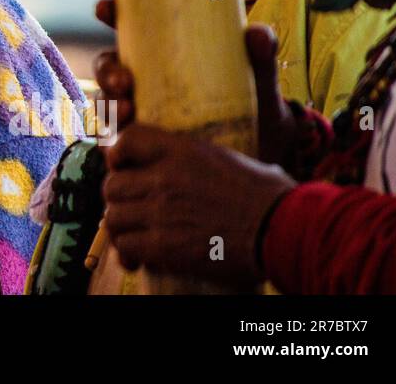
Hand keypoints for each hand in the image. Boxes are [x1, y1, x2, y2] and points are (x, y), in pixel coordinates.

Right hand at [91, 0, 295, 164]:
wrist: (263, 157)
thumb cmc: (255, 109)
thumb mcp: (259, 83)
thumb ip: (261, 58)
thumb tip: (258, 34)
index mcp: (164, 52)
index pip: (129, 27)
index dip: (110, 12)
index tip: (105, 8)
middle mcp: (143, 79)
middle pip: (107, 66)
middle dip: (107, 71)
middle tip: (124, 82)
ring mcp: (138, 110)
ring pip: (106, 101)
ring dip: (108, 105)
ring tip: (127, 114)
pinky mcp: (138, 144)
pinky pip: (113, 140)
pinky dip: (111, 139)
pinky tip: (123, 144)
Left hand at [102, 123, 294, 284]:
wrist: (283, 230)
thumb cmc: (268, 195)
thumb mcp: (227, 159)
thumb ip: (194, 157)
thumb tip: (183, 160)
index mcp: (181, 151)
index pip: (128, 140)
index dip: (117, 154)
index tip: (121, 166)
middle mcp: (164, 178)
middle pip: (112, 184)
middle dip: (118, 198)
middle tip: (131, 208)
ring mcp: (161, 212)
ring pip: (113, 217)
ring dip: (121, 227)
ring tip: (134, 234)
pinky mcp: (164, 246)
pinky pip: (126, 246)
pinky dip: (129, 252)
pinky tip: (139, 256)